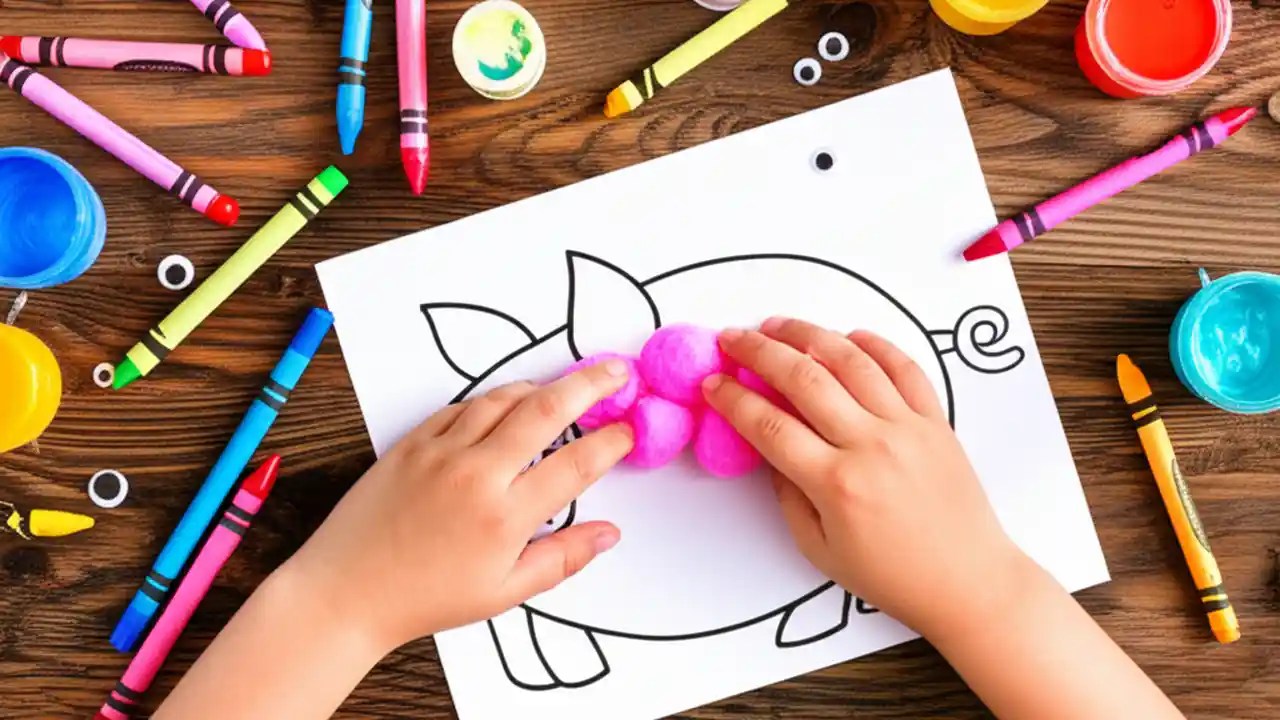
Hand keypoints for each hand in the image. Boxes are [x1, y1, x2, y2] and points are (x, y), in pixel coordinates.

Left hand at [281, 359, 634, 651]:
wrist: (345, 592)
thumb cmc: (425, 599)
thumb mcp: (504, 592)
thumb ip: (562, 558)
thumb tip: (609, 533)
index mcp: (506, 517)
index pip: (577, 464)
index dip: (612, 442)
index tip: (629, 431)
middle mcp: (477, 474)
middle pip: (547, 409)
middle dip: (590, 385)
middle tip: (616, 371)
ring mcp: (441, 452)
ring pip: (503, 398)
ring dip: (540, 386)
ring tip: (565, 386)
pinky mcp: (412, 443)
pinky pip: (461, 407)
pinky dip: (491, 401)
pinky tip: (506, 405)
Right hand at [703, 318, 1025, 639]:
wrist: (968, 582)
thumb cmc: (892, 575)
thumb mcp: (820, 548)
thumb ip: (787, 494)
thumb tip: (768, 445)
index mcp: (837, 484)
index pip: (769, 426)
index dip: (733, 399)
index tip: (712, 383)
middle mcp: (872, 445)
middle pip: (803, 379)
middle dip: (758, 352)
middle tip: (731, 339)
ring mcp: (907, 427)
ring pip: (850, 360)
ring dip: (807, 334)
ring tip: (777, 325)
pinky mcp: (936, 420)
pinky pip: (903, 366)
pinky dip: (873, 344)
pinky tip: (846, 336)